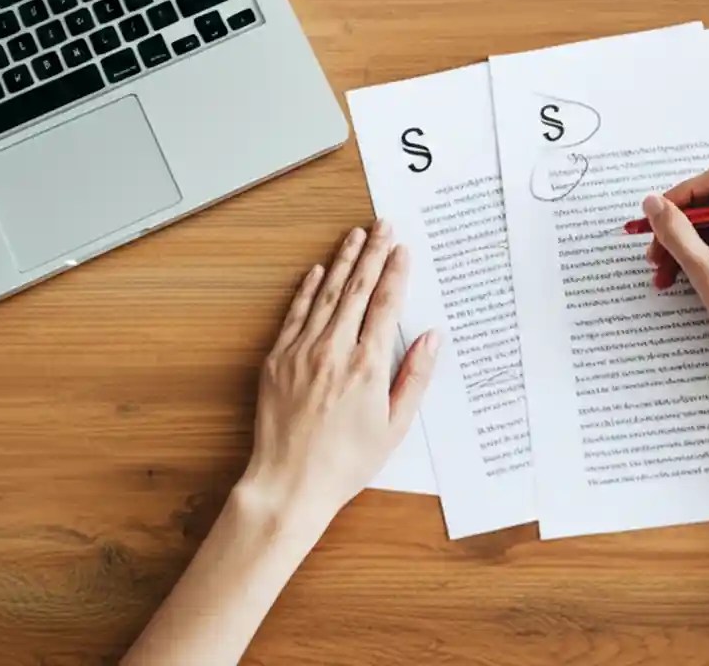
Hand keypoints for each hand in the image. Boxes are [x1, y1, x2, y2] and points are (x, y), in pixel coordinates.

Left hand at [241, 221, 438, 529]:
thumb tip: (431, 338)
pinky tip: (319, 272)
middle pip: (357, 290)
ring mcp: (302, 353)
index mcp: (367, 367)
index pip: (385, 305)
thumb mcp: (395, 426)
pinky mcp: (277, 361)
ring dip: (343, 262)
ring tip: (355, 236)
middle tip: (383, 226)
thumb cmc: (347, 462)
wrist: (290, 483)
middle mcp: (334, 352)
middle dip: (373, 254)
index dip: (396, 272)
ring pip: (326, 295)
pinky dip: (308, 290)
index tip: (403, 249)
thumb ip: (414, 377)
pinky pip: (295, 315)